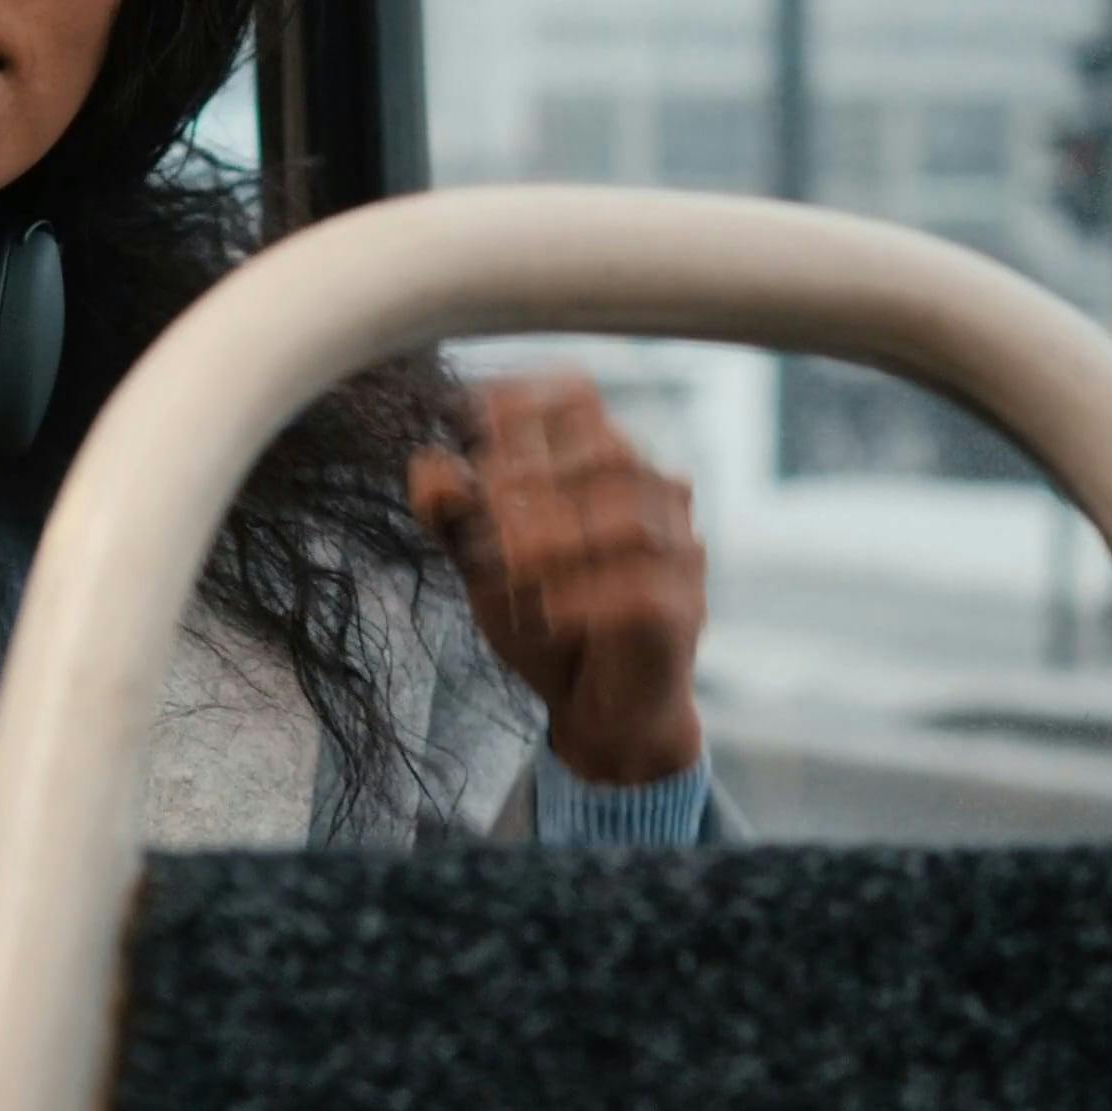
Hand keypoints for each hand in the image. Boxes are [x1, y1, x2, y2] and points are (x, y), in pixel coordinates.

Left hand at [408, 373, 707, 785]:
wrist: (604, 712)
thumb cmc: (548, 620)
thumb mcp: (484, 567)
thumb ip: (455, 519)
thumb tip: (428, 471)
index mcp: (608, 466)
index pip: (580, 398)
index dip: (527, 402)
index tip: (472, 425)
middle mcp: (655, 496)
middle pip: (609, 450)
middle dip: (538, 474)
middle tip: (486, 511)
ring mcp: (678, 553)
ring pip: (628, 517)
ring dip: (556, 536)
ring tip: (508, 564)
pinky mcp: (683, 611)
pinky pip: (641, 589)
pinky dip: (584, 595)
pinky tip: (545, 610)